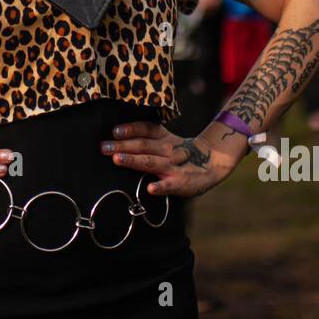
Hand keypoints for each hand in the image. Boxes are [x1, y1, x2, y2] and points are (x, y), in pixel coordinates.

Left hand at [101, 121, 236, 198]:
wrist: (214, 162)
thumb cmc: (181, 151)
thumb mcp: (167, 139)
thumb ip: (146, 135)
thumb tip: (115, 134)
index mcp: (164, 138)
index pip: (146, 130)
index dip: (131, 129)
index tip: (114, 131)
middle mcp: (167, 149)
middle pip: (143, 146)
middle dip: (122, 146)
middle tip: (104, 147)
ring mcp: (174, 166)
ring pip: (151, 162)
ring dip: (134, 160)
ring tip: (117, 160)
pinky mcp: (181, 183)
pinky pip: (170, 185)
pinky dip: (160, 187)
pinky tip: (150, 189)